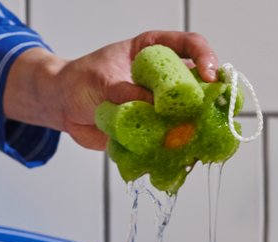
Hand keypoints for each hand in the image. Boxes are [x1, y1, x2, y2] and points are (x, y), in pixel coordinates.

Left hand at [4, 31, 219, 150]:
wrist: (64, 106)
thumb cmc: (80, 81)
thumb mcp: (102, 81)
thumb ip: (127, 92)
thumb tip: (154, 106)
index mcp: (154, 51)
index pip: (190, 46)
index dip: (206, 58)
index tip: (211, 76)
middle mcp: (163, 77)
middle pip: (199, 84)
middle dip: (209, 100)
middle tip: (214, 113)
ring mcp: (161, 105)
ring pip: (190, 116)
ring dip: (196, 130)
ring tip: (198, 141)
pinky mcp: (155, 129)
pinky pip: (172, 140)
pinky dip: (178, 150)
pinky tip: (182, 159)